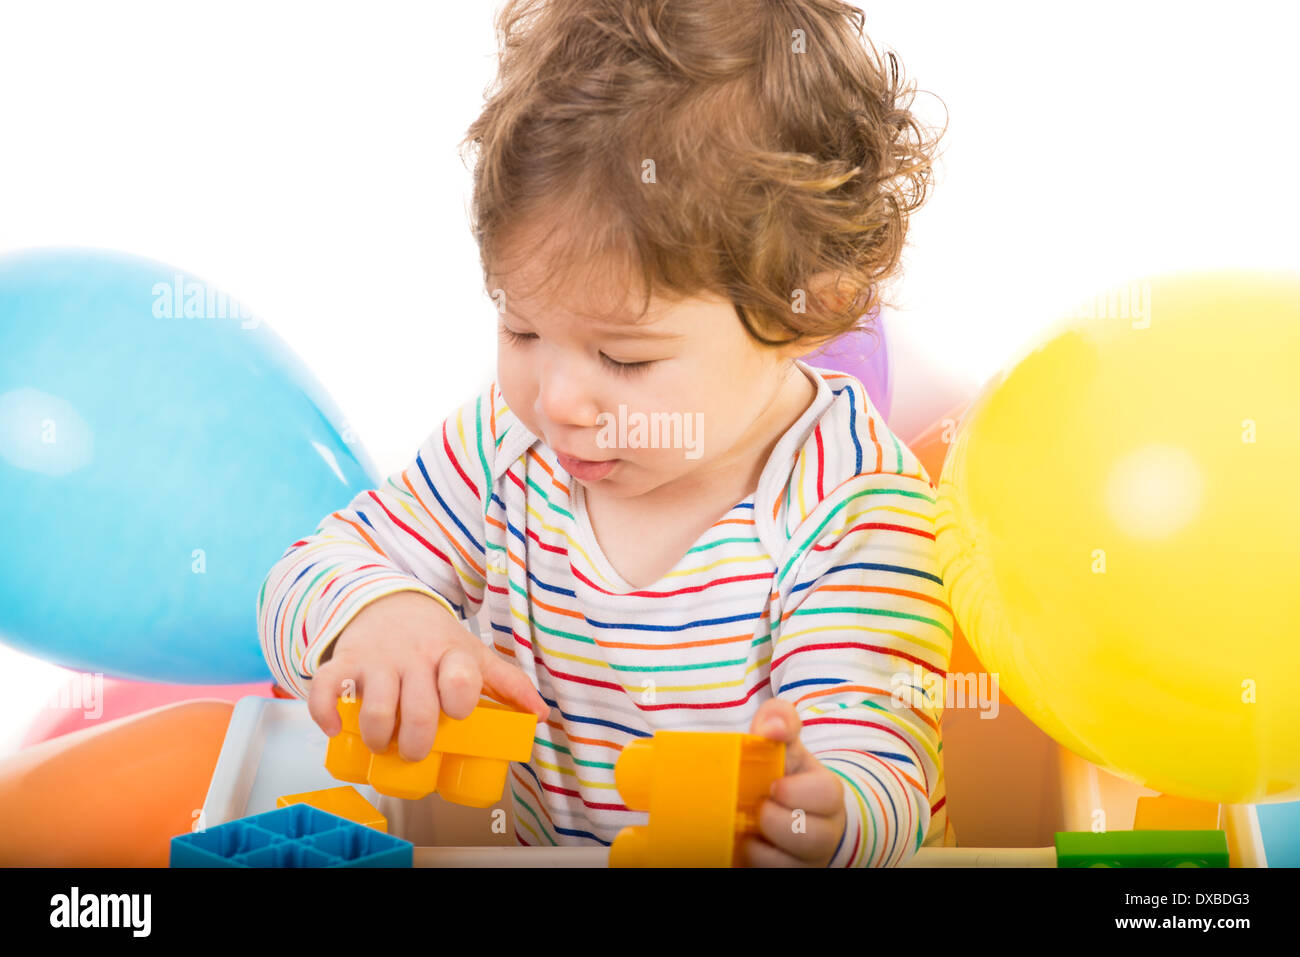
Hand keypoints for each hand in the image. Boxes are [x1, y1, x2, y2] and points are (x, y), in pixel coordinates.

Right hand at [307, 591, 548, 761]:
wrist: (388, 602)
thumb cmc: (436, 640)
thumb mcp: (474, 655)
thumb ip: (507, 683)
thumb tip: (540, 715)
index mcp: (451, 654)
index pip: (461, 678)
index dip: (459, 702)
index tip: (456, 716)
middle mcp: (414, 657)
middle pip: (420, 709)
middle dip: (418, 743)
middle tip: (416, 752)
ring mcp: (378, 659)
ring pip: (377, 708)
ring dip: (379, 739)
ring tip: (383, 745)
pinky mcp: (345, 661)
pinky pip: (326, 688)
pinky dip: (324, 715)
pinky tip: (334, 730)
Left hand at [741, 698, 846, 866]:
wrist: (782, 811)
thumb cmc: (782, 773)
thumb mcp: (783, 743)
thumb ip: (780, 720)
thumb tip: (772, 727)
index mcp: (828, 794)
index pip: (826, 794)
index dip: (795, 791)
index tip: (772, 785)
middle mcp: (826, 832)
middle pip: (812, 838)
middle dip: (774, 820)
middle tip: (757, 807)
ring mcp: (809, 860)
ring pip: (791, 865)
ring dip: (760, 847)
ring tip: (748, 829)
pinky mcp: (790, 874)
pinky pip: (772, 875)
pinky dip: (753, 862)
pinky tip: (746, 845)